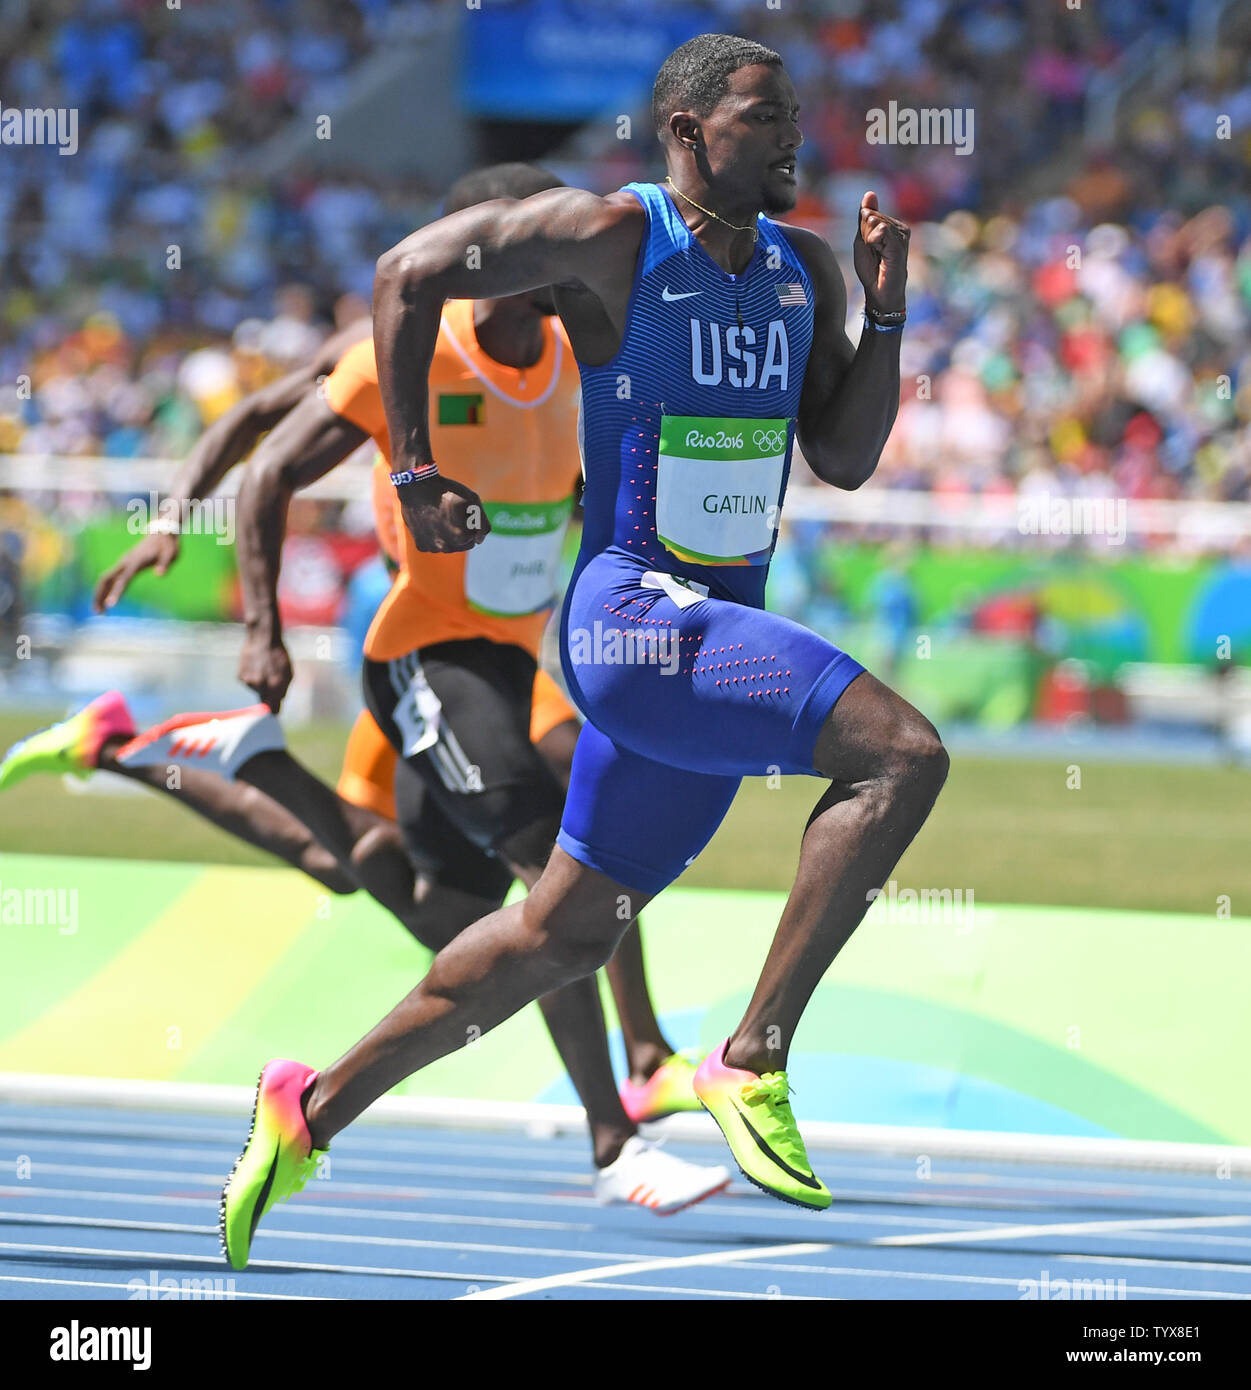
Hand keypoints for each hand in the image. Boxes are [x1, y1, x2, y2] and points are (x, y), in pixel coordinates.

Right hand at [92, 532, 179, 612]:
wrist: (163, 532)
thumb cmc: (168, 544)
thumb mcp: (171, 554)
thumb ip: (165, 564)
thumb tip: (160, 574)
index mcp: (135, 562)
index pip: (123, 579)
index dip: (116, 592)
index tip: (110, 606)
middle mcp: (125, 562)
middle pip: (105, 579)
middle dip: (99, 595)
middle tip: (98, 613)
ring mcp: (123, 563)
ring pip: (105, 579)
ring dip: (99, 594)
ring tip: (100, 613)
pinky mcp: (125, 565)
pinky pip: (111, 578)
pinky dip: (106, 590)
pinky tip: (108, 601)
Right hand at [238, 631, 292, 711]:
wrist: (262, 638)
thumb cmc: (279, 655)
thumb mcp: (288, 672)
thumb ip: (284, 689)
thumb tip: (278, 702)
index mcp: (275, 686)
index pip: (273, 709)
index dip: (273, 712)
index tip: (274, 714)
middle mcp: (261, 686)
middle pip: (263, 701)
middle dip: (267, 697)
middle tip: (270, 683)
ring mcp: (249, 682)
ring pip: (256, 690)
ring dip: (260, 684)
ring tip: (264, 668)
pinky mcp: (240, 677)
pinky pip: (248, 682)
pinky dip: (251, 677)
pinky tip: (255, 665)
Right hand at [397, 473, 489, 553]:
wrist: (417, 486)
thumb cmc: (448, 491)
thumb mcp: (473, 500)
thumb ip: (482, 523)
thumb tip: (479, 541)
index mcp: (462, 537)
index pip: (474, 538)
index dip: (469, 524)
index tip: (461, 511)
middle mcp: (447, 547)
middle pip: (461, 545)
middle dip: (460, 533)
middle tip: (451, 515)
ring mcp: (432, 548)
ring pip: (447, 546)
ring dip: (447, 536)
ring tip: (440, 518)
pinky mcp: (421, 546)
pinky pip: (432, 546)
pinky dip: (433, 537)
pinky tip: (430, 522)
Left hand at [853, 190, 909, 315]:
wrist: (879, 293)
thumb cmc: (871, 270)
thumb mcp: (863, 240)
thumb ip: (865, 218)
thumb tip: (870, 193)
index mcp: (892, 226)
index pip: (868, 213)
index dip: (862, 231)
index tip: (869, 248)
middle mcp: (900, 228)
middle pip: (870, 216)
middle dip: (864, 235)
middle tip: (873, 253)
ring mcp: (902, 235)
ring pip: (874, 222)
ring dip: (868, 241)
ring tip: (877, 255)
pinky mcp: (900, 244)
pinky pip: (881, 230)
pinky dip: (873, 241)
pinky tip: (879, 252)